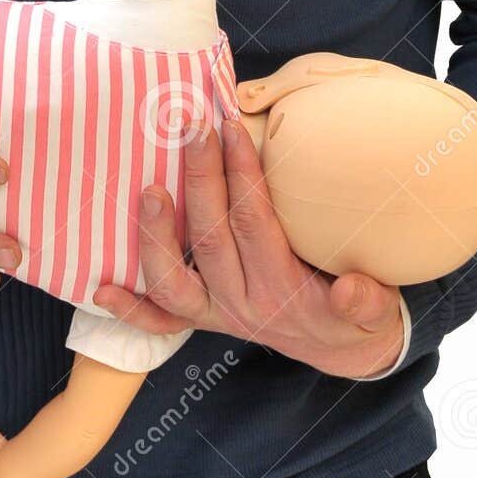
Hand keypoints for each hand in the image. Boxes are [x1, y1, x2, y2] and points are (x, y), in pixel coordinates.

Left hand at [92, 122, 404, 378]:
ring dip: (155, 237)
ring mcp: (217, 314)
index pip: (256, 224)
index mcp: (284, 290)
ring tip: (147, 191)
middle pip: (212, 239)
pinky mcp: (202, 321)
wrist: (344, 349)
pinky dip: (129, 309)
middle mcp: (242, 304)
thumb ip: (368, 302)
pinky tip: (100, 289)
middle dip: (200, 181)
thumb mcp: (377, 310)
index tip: (232, 128)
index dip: (242, 176)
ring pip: (173, 280)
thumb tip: (352, 291)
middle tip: (191, 130)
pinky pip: (160, 321)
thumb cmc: (359, 312)